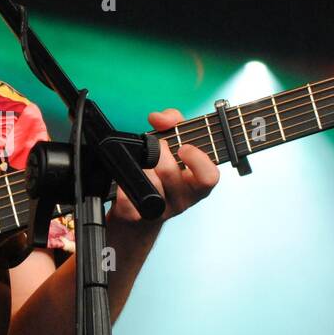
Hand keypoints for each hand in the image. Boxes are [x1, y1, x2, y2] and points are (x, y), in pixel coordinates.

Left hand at [108, 109, 218, 225]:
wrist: (138, 212)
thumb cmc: (160, 173)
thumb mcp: (173, 144)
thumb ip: (172, 122)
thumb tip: (159, 118)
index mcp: (197, 184)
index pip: (209, 177)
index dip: (198, 160)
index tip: (184, 148)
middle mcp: (183, 200)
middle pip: (170, 172)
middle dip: (158, 153)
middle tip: (155, 149)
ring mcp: (161, 211)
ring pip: (150, 183)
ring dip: (142, 167)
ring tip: (142, 164)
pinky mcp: (137, 217)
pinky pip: (129, 198)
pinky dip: (124, 184)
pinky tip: (126, 180)